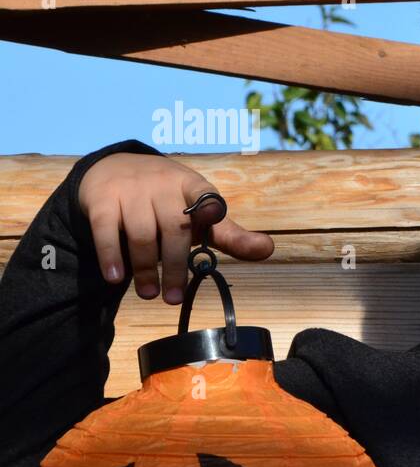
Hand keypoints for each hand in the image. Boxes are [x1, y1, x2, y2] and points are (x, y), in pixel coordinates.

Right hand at [78, 153, 274, 303]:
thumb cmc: (168, 201)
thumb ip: (230, 234)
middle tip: (174, 298)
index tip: (214, 215)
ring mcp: (132, 189)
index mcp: (193, 186)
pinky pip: (106, 230)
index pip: (205, 195)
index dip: (210, 206)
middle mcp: (163, 184)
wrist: (113, 168)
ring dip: (146, 268)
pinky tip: (115, 278)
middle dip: (176, 266)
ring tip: (149, 294)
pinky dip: (110, 255)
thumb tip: (268, 249)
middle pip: (173, 229)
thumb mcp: (199, 213)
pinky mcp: (103, 198)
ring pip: (141, 233)